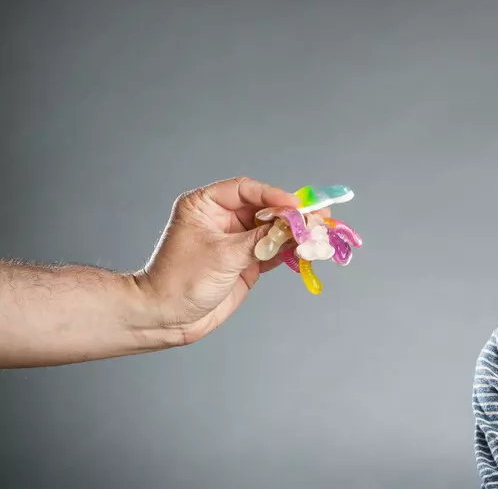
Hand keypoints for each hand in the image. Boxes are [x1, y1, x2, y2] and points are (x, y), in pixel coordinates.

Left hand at [135, 176, 329, 343]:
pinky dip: (291, 251)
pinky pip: (274, 250)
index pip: (246, 190)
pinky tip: (308, 250)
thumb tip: (294, 226)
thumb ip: (261, 239)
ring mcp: (236, 241)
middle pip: (265, 209)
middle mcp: (222, 218)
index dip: (273, 196)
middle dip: (291, 215)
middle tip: (318, 217)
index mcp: (206, 204)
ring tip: (320, 233)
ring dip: (295, 233)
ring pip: (273, 230)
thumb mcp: (224, 255)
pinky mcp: (246, 262)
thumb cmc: (181, 280)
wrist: (166, 318)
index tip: (295, 205)